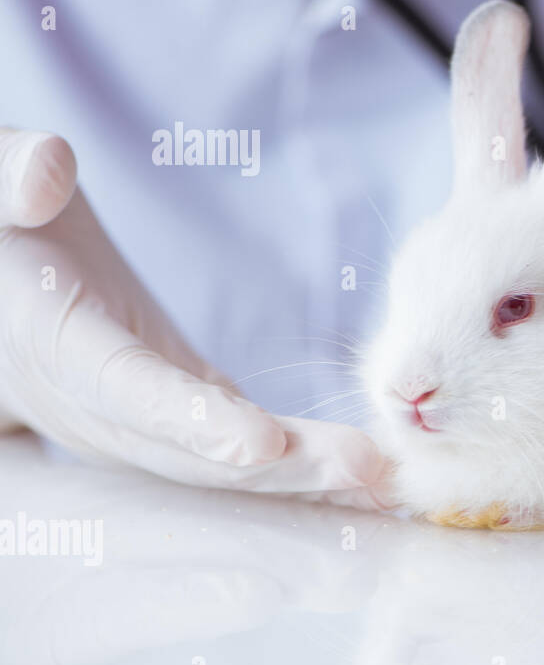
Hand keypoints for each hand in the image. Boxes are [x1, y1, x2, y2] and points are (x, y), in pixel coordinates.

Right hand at [0, 128, 387, 505]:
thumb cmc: (3, 227)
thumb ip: (11, 177)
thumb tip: (45, 176)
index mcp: (56, 344)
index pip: (129, 390)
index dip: (193, 422)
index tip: (261, 443)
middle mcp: (96, 405)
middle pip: (194, 451)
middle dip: (282, 468)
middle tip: (365, 469)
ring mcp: (137, 425)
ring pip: (223, 466)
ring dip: (305, 480)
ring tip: (385, 488)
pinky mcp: (176, 420)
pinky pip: (238, 455)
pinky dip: (299, 469)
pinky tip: (363, 480)